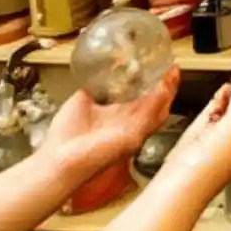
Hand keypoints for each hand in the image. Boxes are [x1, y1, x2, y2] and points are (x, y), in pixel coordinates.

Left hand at [40, 66, 179, 177]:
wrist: (58, 159)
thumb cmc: (65, 142)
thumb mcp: (81, 104)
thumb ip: (94, 92)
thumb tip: (96, 77)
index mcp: (119, 121)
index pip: (144, 103)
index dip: (154, 88)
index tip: (158, 70)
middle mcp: (130, 128)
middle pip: (157, 107)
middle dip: (168, 88)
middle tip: (172, 70)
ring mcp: (134, 133)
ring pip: (159, 110)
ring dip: (168, 91)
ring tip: (172, 74)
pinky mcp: (133, 136)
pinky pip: (152, 115)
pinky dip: (160, 99)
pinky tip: (163, 85)